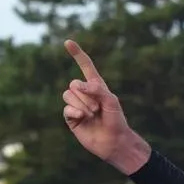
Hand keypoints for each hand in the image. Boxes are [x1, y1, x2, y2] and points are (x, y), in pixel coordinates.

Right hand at [61, 40, 149, 173]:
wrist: (114, 141)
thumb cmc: (116, 120)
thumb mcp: (111, 100)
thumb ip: (96, 89)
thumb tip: (76, 86)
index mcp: (96, 86)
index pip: (86, 66)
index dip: (77, 54)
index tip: (68, 42)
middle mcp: (84, 94)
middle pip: (74, 84)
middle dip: (87, 96)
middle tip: (98, 109)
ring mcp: (77, 105)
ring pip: (68, 95)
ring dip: (82, 105)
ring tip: (93, 115)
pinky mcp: (71, 117)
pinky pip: (66, 108)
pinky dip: (75, 112)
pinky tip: (83, 119)